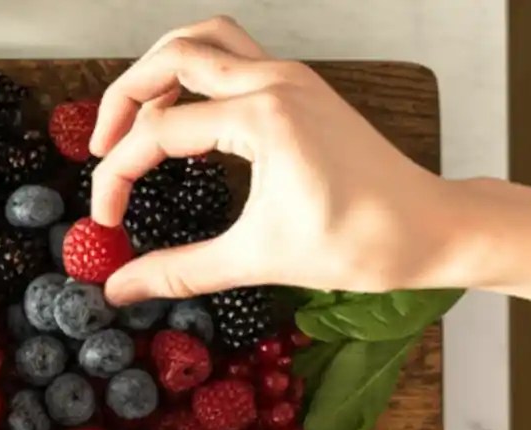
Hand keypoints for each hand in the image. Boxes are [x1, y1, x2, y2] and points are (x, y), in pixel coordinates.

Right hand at [88, 16, 476, 303]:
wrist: (430, 229)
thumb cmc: (359, 244)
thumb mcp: (258, 260)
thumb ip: (179, 271)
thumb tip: (117, 288)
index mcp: (264, 119)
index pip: (160, 130)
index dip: (118, 175)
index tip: (106, 220)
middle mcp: (275, 82)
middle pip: (172, 57)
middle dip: (123, 98)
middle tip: (99, 148)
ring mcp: (289, 77)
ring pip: (203, 40)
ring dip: (158, 70)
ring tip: (132, 117)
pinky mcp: (298, 86)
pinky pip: (230, 56)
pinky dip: (192, 74)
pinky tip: (181, 115)